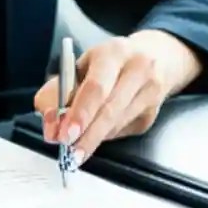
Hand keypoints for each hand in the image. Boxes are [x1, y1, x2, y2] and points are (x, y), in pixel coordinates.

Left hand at [34, 30, 201, 166]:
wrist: (157, 54)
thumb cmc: (111, 60)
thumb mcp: (84, 63)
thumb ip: (61, 89)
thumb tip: (51, 124)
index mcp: (114, 53)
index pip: (96, 87)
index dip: (80, 113)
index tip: (65, 134)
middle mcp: (137, 70)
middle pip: (109, 110)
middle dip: (86, 136)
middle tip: (69, 154)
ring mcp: (150, 92)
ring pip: (116, 124)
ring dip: (93, 139)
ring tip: (75, 150)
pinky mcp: (153, 113)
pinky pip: (123, 130)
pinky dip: (105, 135)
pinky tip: (95, 134)